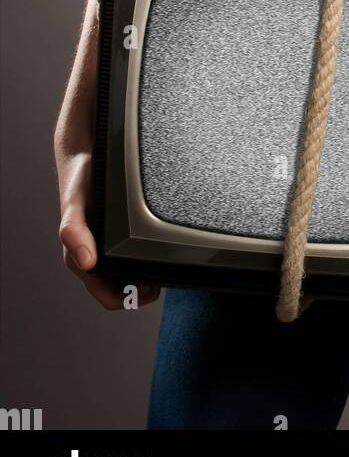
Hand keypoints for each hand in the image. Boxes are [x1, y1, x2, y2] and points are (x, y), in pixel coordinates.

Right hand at [56, 147, 161, 311]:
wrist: (84, 157)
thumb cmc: (77, 184)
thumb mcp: (74, 206)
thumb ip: (74, 232)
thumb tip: (87, 263)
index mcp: (84, 258)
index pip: (109, 296)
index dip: (130, 299)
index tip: (152, 288)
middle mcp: (97, 255)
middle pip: (124, 289)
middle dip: (144, 289)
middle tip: (165, 275)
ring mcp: (110, 244)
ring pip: (131, 272)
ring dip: (148, 274)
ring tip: (166, 261)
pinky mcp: (122, 230)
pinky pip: (136, 251)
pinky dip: (149, 254)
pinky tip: (162, 244)